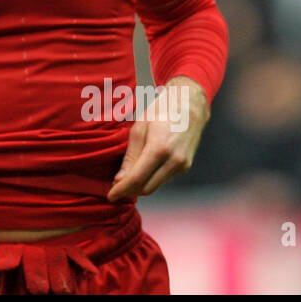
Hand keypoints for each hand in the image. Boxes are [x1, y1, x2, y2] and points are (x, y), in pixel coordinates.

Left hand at [107, 76, 209, 201]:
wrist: (189, 105)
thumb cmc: (161, 111)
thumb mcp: (139, 128)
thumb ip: (131, 156)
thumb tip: (120, 179)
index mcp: (160, 148)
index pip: (137, 179)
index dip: (121, 190)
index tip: (110, 196)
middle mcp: (174, 161)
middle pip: (147, 188)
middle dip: (129, 191)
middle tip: (114, 189)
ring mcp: (182, 165)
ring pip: (156, 185)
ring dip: (139, 187)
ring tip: (124, 181)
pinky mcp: (185, 166)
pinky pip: (163, 179)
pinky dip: (151, 180)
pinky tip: (141, 173)